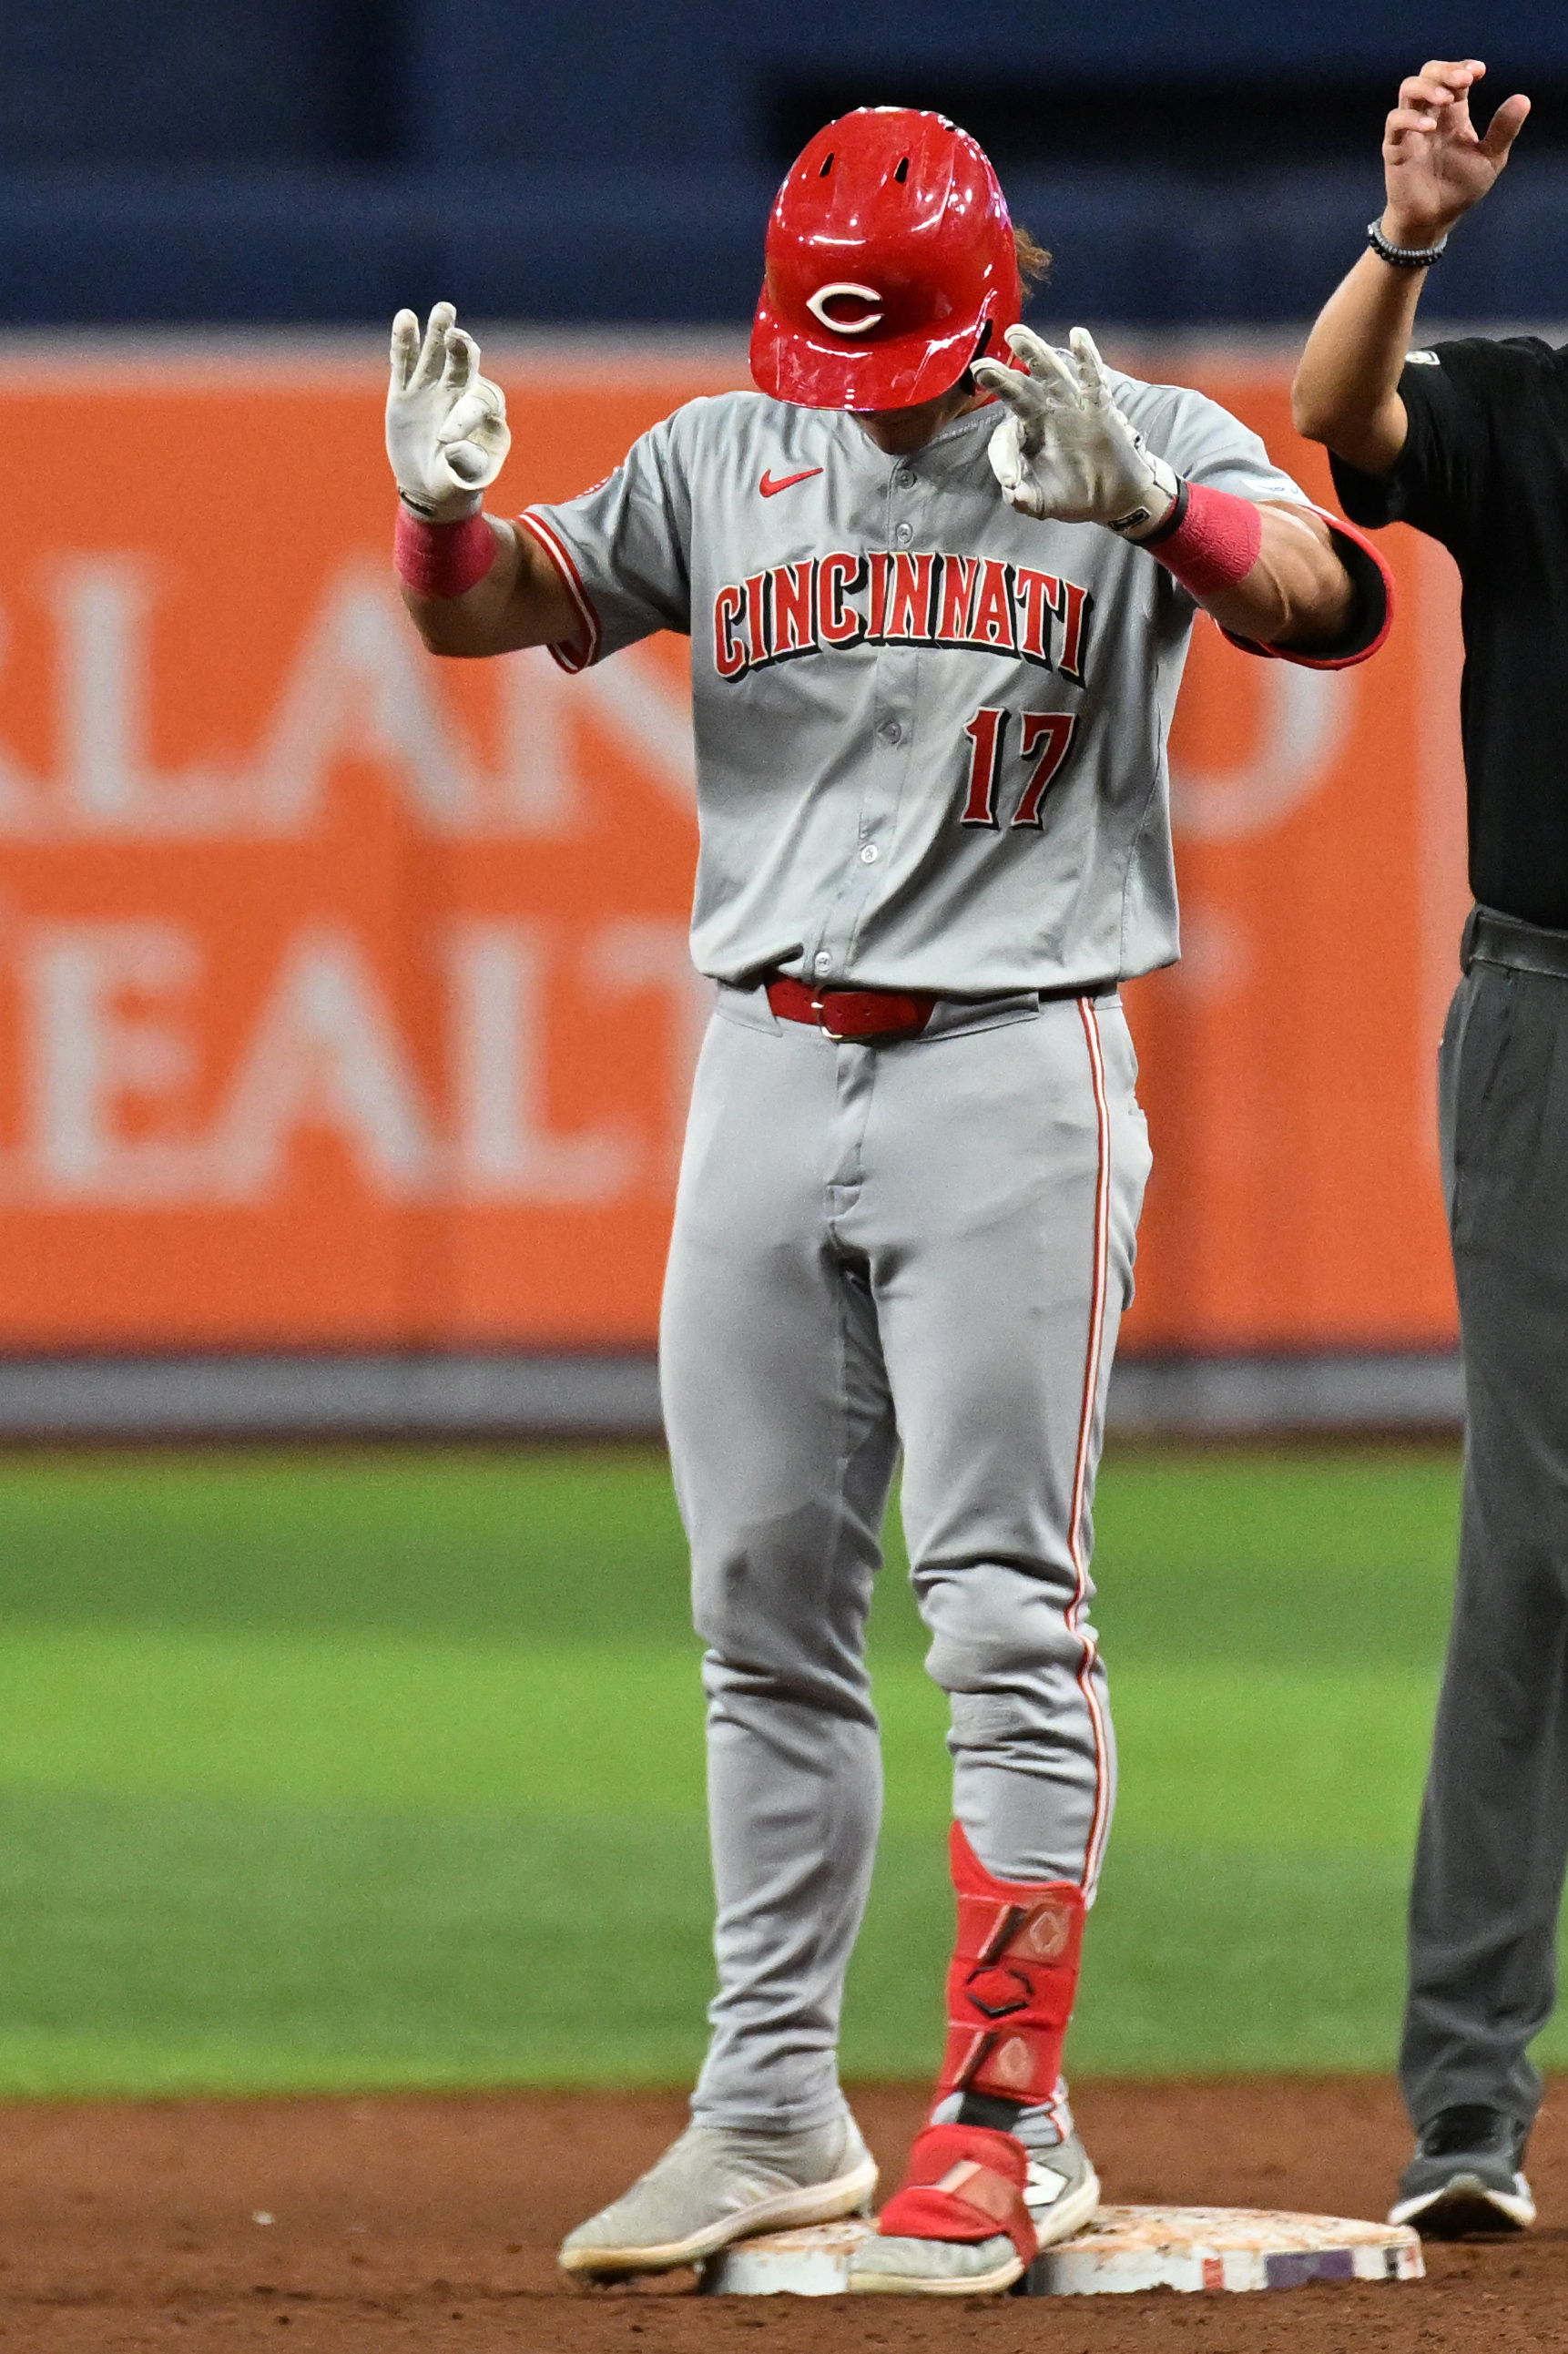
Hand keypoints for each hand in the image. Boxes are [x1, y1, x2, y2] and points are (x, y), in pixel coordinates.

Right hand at [386, 302, 510, 520]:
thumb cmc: (454, 485)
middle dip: (460, 352)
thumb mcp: (461, 483)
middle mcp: (458, 396)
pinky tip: (405, 319)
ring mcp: (431, 391)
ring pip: (435, 356)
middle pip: (462, 366)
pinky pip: (404, 364)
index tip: (446, 441)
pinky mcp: (405, 393)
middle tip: (456, 336)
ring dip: (438, 333)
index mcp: (481, 417)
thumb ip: (464, 466)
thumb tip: (455, 448)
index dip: (463, 419)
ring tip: (443, 310)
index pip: (476, 405)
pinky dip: (404, 343)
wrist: (430, 488)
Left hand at [975, 326, 1178, 536]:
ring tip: (1015, 334)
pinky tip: (1077, 336)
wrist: (1113, 498)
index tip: (1010, 480)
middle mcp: (1045, 414)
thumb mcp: (1043, 503)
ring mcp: (1071, 406)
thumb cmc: (1073, 496)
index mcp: (1027, 435)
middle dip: (1001, 378)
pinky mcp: (1099, 406)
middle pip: (1020, 390)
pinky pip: (1092, 378)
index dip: (1004, 455)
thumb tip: (1011, 493)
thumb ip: (1024, 499)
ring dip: (1034, 353)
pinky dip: (1087, 358)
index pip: (1005, 434)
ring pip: (1050, 374)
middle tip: (981, 368)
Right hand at [1382, 60, 1528, 245]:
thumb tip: (1523, 99)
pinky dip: (1410, 119)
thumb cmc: (1460, 189)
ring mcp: (1411, 130)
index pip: (1454, 77)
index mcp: (1453, 113)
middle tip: (1466, 81)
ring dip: (1427, 87)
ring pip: (1408, 90)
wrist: (1435, 220)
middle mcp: (1431, 115)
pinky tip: (1431, 127)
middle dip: (1445, 71)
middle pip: (1428, 74)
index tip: (1480, 72)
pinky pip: (1395, 122)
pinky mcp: (1396, 148)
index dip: (1464, 67)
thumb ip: (1503, 130)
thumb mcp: (1490, 159)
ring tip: (1447, 97)